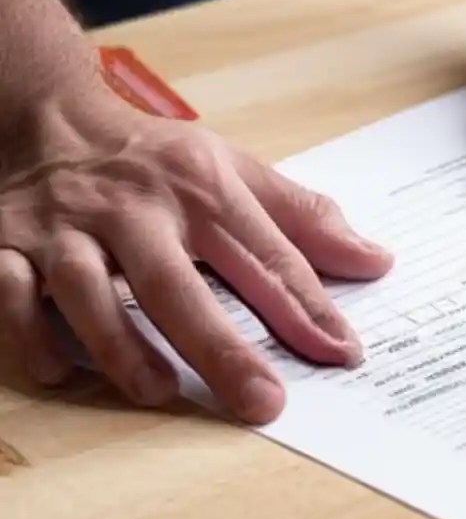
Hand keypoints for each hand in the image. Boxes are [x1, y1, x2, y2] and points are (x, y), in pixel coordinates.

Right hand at [0, 85, 393, 422]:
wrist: (48, 116)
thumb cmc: (157, 161)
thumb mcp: (236, 170)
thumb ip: (304, 219)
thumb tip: (376, 261)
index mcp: (203, 190)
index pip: (264, 257)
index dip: (307, 308)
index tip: (343, 353)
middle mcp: (134, 210)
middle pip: (177, 283)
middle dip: (220, 347)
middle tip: (262, 401)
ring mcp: (66, 228)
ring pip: (85, 290)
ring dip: (120, 345)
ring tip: (158, 391)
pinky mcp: (4, 243)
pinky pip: (7, 291)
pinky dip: (28, 333)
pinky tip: (61, 370)